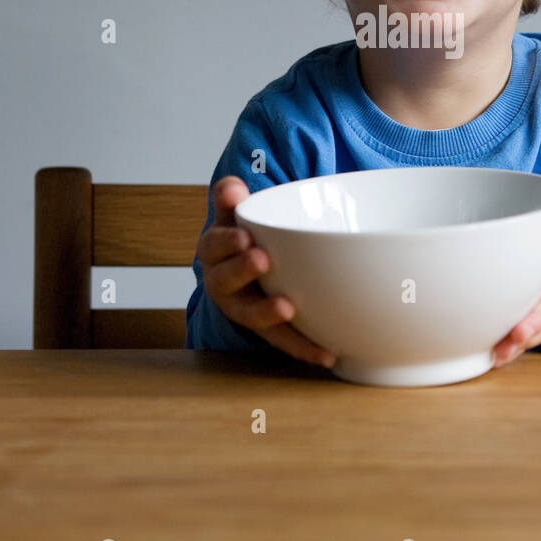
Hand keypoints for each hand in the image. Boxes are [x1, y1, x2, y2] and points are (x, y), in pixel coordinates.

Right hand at [198, 176, 336, 367]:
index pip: (214, 244)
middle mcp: (224, 283)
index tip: (244, 236)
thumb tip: (232, 186)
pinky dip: (303, 348)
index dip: (226, 242)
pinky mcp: (268, 331)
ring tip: (286, 307)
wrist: (246, 270)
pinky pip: (284, 341)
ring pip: (251, 315)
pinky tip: (327, 354)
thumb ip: (231, 199)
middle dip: (241, 271)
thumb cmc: (244, 236)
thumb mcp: (235, 214)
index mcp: (215, 251)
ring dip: (267, 313)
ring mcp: (245, 309)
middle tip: (261, 259)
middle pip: (225, 280)